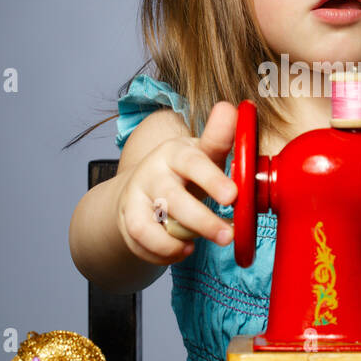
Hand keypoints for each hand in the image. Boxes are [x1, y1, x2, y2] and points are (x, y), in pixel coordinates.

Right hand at [115, 102, 238, 264]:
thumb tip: (231, 109)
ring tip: (198, 244)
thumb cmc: (183, 172)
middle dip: (202, 221)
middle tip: (228, 236)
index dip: (212, 179)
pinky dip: (164, 252)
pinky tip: (183, 249)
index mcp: (174, 152)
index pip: (192, 162)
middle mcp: (151, 173)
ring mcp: (135, 199)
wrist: (141, 188)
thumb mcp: (201, 154)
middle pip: (172, 199)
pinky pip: (142, 243)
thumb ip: (219, 138)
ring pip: (148, 225)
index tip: (233, 195)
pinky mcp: (127, 222)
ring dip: (175, 242)